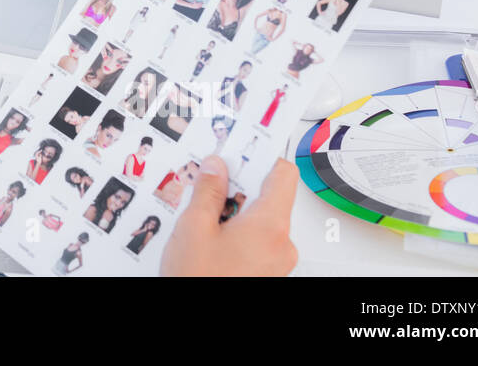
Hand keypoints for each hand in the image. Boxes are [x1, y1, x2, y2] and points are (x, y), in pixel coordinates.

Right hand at [160, 156, 298, 275]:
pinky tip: (210, 238)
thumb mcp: (194, 228)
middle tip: (208, 185)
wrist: (199, 326)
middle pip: (268, 197)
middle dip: (237, 188)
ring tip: (202, 219)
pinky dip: (237, 233)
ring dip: (234, 212)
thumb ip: (208, 191)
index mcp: (270, 226)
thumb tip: (216, 166)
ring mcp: (278, 261)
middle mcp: (282, 243)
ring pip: (261, 220)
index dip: (260, 157)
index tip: (238, 150)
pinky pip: (258, 240)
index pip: (282, 174)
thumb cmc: (200, 281)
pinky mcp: (269, 273)